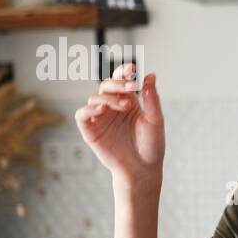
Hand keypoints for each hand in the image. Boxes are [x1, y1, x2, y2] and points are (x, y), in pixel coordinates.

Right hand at [75, 60, 164, 188]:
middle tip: (131, 87)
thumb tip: (150, 75)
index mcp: (129, 101)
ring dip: (108, 97)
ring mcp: (100, 117)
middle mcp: (112, 107)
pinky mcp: (90, 130)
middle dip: (118, 83)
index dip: (124, 72)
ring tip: (124, 105)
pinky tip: (102, 108)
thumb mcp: (155, 120)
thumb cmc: (151, 145)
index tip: (132, 69)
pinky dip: (89, 109)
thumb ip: (152, 99)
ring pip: (95, 97)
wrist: (143, 169)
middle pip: (107, 85)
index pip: (122, 81)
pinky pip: (82, 114)